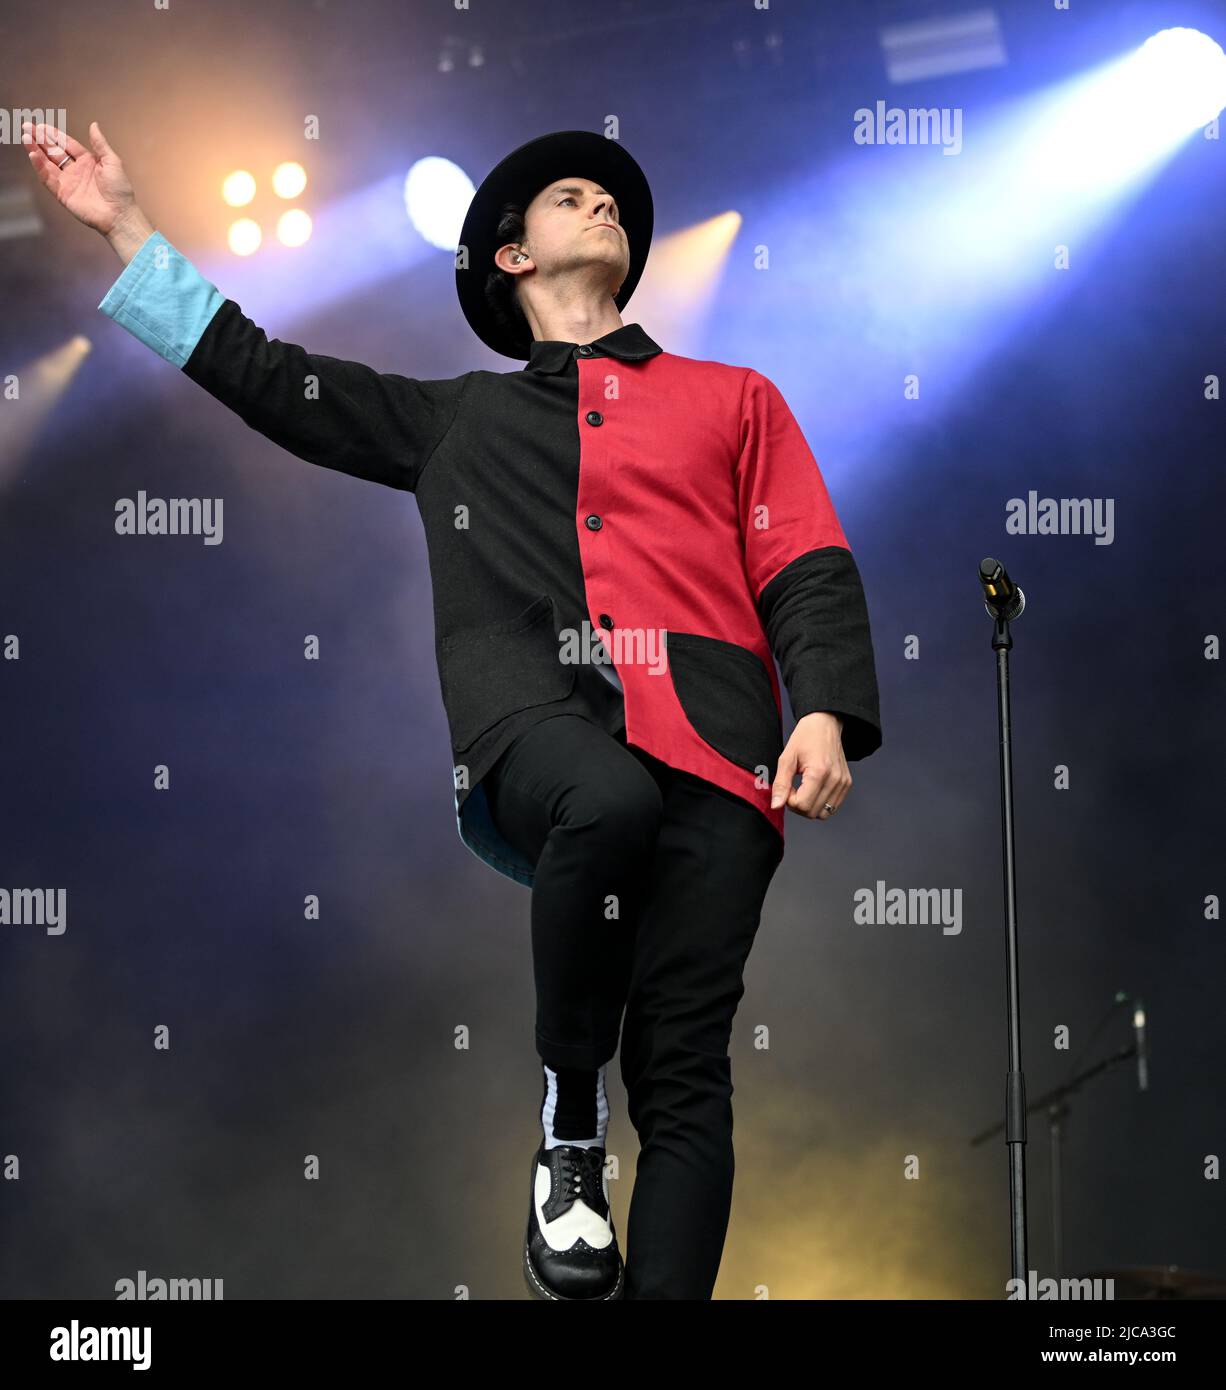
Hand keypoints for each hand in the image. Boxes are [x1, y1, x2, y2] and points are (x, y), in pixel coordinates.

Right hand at [22, 119, 140, 238]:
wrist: (119, 214)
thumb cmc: (120, 190)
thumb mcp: (112, 161)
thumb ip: (100, 143)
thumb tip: (94, 125)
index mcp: (87, 161)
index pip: (67, 144)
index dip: (54, 135)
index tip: (41, 125)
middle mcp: (76, 170)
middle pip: (54, 151)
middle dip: (40, 139)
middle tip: (27, 127)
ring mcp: (68, 182)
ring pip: (48, 163)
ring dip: (36, 150)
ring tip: (26, 137)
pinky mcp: (63, 194)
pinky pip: (48, 178)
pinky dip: (40, 167)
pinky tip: (33, 155)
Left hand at [770, 711, 850, 818]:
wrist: (825, 724)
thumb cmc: (805, 737)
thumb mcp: (787, 758)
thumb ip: (780, 784)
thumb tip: (776, 805)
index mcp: (819, 772)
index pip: (802, 805)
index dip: (790, 801)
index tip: (788, 787)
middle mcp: (835, 780)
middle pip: (812, 813)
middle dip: (798, 805)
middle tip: (794, 788)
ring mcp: (843, 783)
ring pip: (823, 814)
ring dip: (809, 807)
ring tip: (804, 789)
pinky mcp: (846, 784)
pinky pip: (832, 807)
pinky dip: (820, 803)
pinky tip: (814, 789)